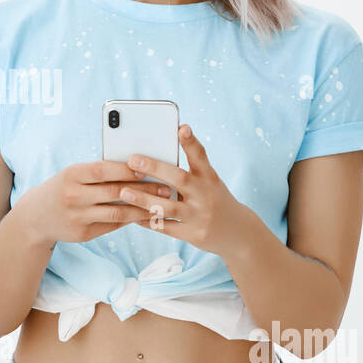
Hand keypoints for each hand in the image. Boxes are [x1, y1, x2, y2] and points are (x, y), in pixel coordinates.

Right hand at [14, 160, 173, 246]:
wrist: (36, 216)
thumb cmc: (62, 187)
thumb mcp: (73, 174)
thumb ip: (98, 172)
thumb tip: (135, 167)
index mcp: (71, 175)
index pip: (103, 170)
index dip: (126, 169)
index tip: (148, 168)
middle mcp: (73, 196)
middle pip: (115, 192)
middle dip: (143, 190)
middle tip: (166, 188)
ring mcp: (77, 217)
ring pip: (117, 213)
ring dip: (142, 209)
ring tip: (160, 205)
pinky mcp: (82, 234)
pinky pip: (112, 225)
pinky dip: (130, 220)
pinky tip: (144, 215)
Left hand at [118, 124, 246, 255]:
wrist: (238, 232)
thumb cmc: (214, 199)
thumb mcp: (209, 182)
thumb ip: (189, 172)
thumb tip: (155, 157)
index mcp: (209, 178)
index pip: (200, 157)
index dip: (191, 142)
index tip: (182, 127)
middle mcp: (206, 195)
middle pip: (179, 179)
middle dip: (155, 168)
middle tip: (133, 160)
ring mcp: (200, 216)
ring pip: (168, 206)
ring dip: (144, 199)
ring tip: (124, 192)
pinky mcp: (194, 234)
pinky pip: (166, 227)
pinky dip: (148, 221)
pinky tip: (132, 216)